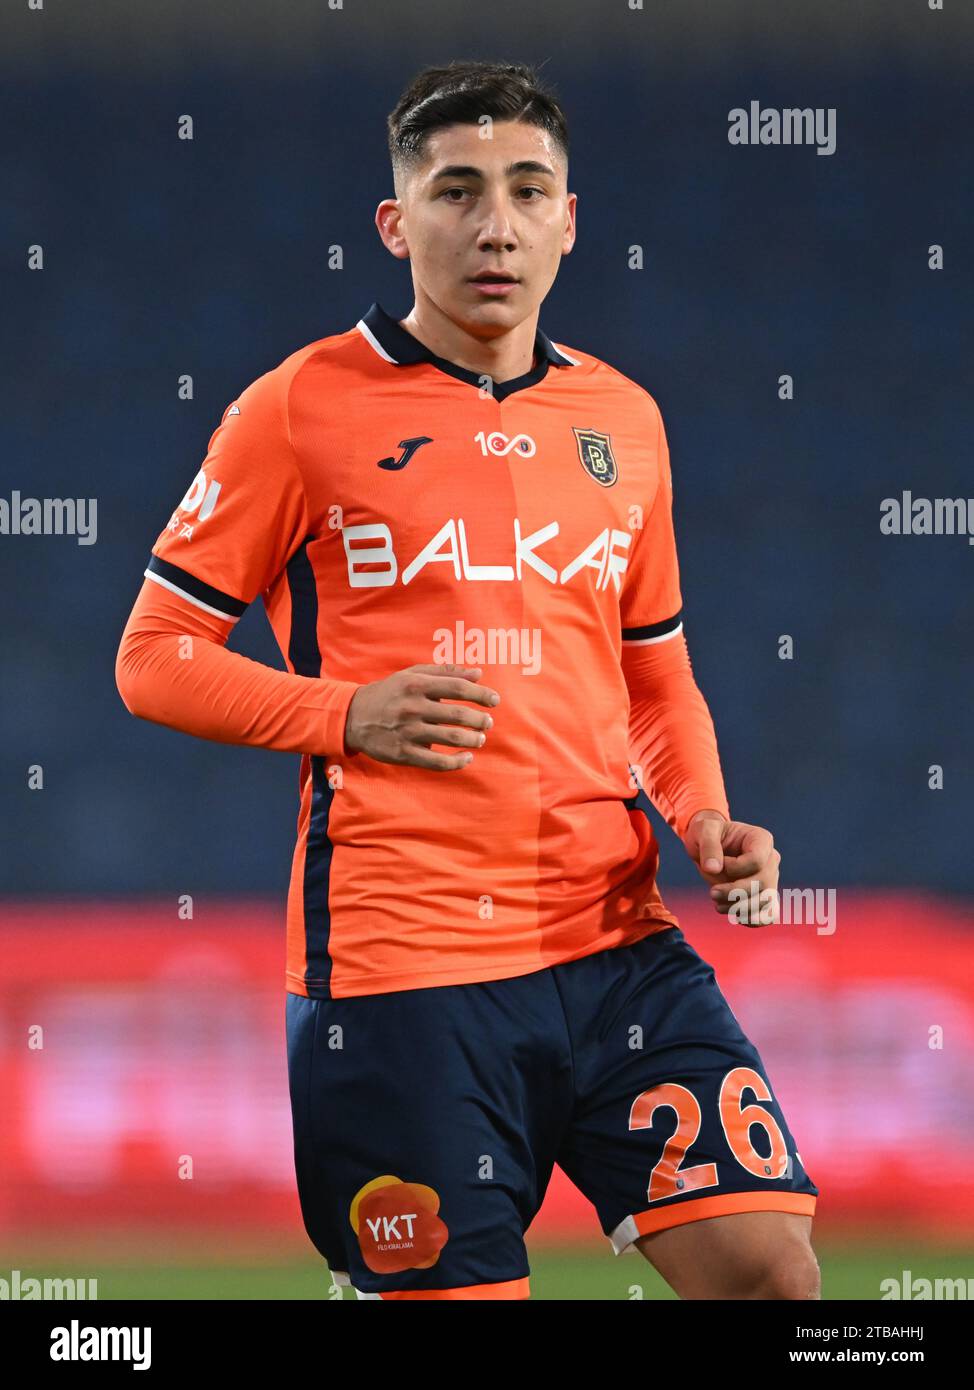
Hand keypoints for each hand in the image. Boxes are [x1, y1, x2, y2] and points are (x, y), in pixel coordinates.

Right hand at [343, 663, 498, 770]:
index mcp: (416, 685)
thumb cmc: (390, 693)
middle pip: (458, 714)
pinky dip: (457, 761)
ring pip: (451, 738)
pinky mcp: (404, 753)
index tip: (494, 700)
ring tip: (480, 738)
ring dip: (473, 739)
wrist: (354, 717)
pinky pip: (438, 762)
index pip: (457, 687)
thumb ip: (445, 672)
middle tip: (488, 722)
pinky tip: (467, 757)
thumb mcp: (412, 675)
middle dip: (480, 719)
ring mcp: (408, 732)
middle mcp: (413, 707)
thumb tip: (478, 673)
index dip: (481, 694)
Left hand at [683, 809, 780, 926]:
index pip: (757, 860)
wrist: (709, 847)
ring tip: (718, 904)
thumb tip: (712, 869)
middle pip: (763, 884)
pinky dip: (751, 920)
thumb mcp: (703, 830)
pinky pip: (768, 915)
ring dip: (740, 909)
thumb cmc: (708, 833)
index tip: (717, 865)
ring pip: (766, 902)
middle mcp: (771, 859)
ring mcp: (771, 879)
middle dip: (735, 893)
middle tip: (712, 893)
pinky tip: (732, 914)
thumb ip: (708, 846)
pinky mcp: (765, 896)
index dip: (735, 868)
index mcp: (761, 839)